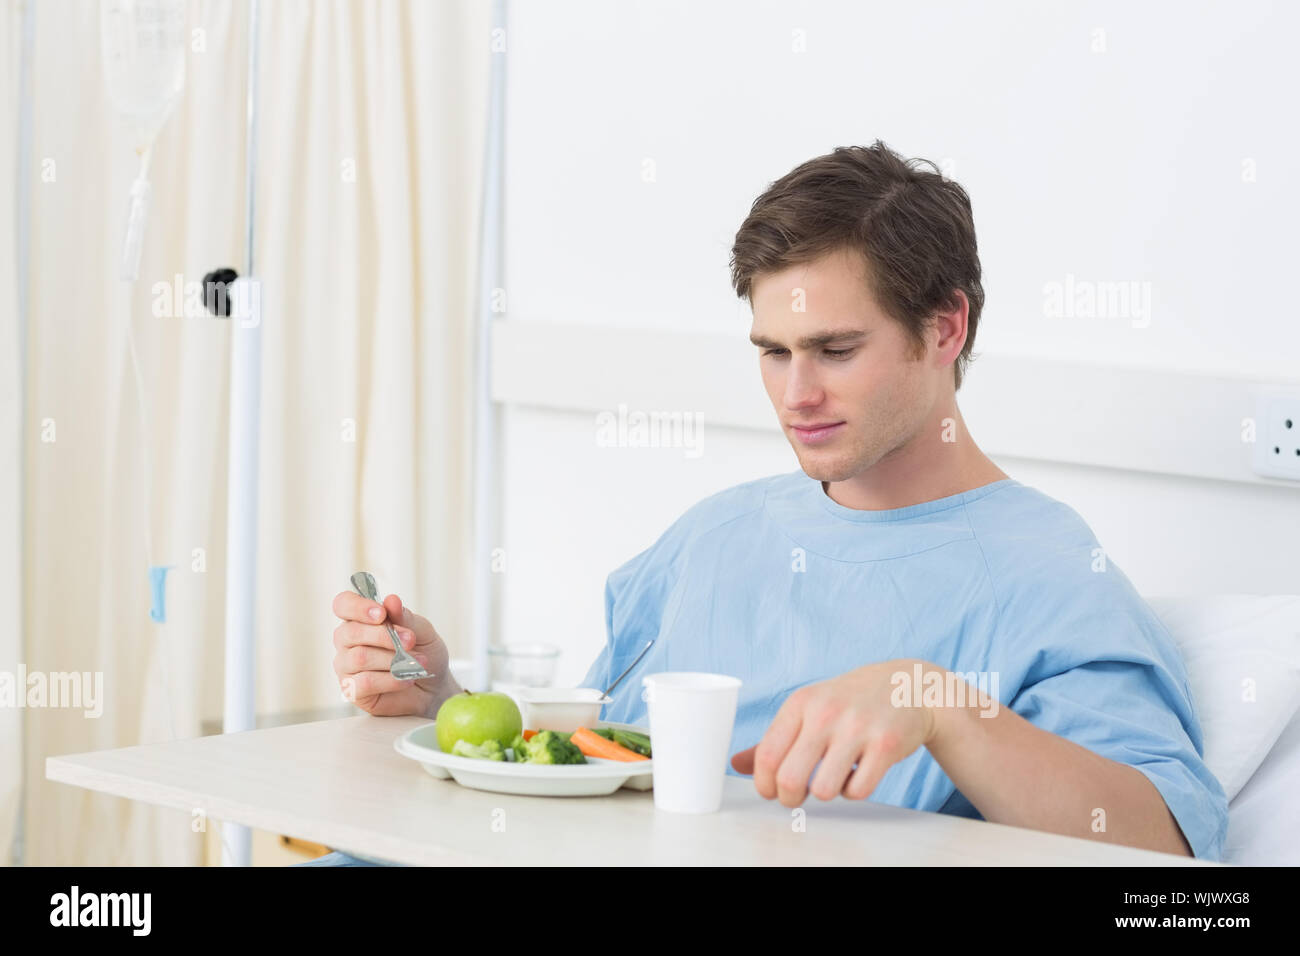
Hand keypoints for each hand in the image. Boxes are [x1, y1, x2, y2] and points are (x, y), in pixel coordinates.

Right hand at [331, 590, 458, 717]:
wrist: (434, 687)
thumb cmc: (423, 653)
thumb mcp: (422, 631)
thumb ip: (405, 617)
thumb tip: (391, 600)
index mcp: (360, 619)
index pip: (343, 604)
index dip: (358, 607)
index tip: (381, 613)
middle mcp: (347, 642)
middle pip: (351, 632)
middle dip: (384, 636)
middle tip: (411, 640)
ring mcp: (347, 667)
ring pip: (360, 657)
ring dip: (393, 659)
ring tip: (417, 662)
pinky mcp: (353, 690)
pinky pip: (365, 682)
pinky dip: (391, 680)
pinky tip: (407, 678)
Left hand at [730, 659, 941, 805]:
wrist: (907, 685)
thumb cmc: (848, 701)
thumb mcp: (808, 709)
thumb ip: (774, 739)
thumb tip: (735, 764)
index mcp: (800, 703)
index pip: (766, 756)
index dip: (764, 785)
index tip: (773, 790)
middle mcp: (826, 713)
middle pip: (790, 779)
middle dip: (790, 798)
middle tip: (799, 795)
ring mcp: (857, 727)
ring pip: (824, 790)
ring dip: (827, 793)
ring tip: (834, 777)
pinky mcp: (886, 744)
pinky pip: (858, 790)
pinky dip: (854, 790)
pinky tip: (858, 772)